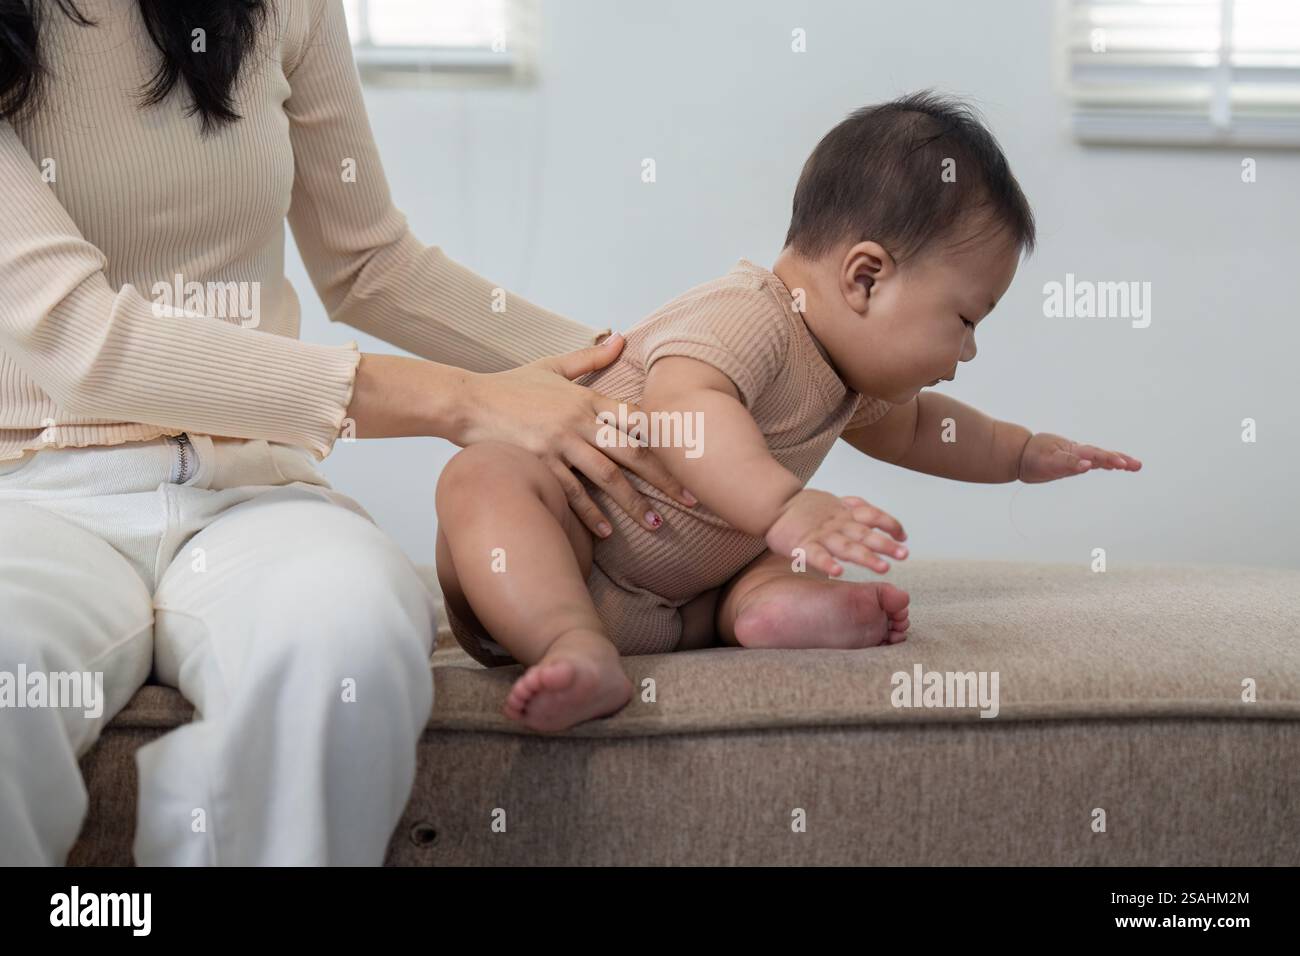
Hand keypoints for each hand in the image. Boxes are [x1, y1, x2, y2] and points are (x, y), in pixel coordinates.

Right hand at [460, 333, 696, 534]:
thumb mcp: (552, 366)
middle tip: (691, 498)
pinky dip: (591, 514)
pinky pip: (572, 493)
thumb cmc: (511, 385)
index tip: (691, 455)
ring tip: (657, 524)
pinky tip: (607, 532)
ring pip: (607, 476)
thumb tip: (621, 337)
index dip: (666, 437)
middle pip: (632, 451)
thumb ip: (590, 358)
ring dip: (634, 502)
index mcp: (586, 397)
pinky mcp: (540, 463)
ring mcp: (560, 443)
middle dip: (665, 477)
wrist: (468, 401)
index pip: (636, 418)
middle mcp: (579, 420)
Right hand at [764, 489, 908, 576]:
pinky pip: (817, 556)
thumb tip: (878, 517)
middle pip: (865, 533)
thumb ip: (854, 507)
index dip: (890, 524)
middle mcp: (837, 524)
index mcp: (844, 513)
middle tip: (903, 554)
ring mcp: (821, 535)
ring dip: (865, 557)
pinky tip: (838, 573)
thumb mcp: (833, 501)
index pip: (873, 515)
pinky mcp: (803, 545)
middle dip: (885, 544)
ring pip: (846, 546)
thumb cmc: (805, 507)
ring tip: (883, 568)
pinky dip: (827, 564)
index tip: (903, 537)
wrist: (775, 504)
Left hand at [1017, 431, 1142, 482]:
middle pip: (1102, 455)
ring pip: (1099, 457)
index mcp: (1073, 450)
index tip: (1121, 465)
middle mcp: (1077, 451)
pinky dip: (1104, 463)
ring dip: (1116, 461)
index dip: (1109, 460)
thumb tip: (1088, 465)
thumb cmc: (1033, 456)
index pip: (1095, 455)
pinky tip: (1113, 466)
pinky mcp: (1072, 461)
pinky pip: (1092, 461)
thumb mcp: (1048, 462)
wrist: (1020, 453)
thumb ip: (1068, 463)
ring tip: (1134, 466)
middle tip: (1137, 466)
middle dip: (1119, 460)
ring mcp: (1076, 455)